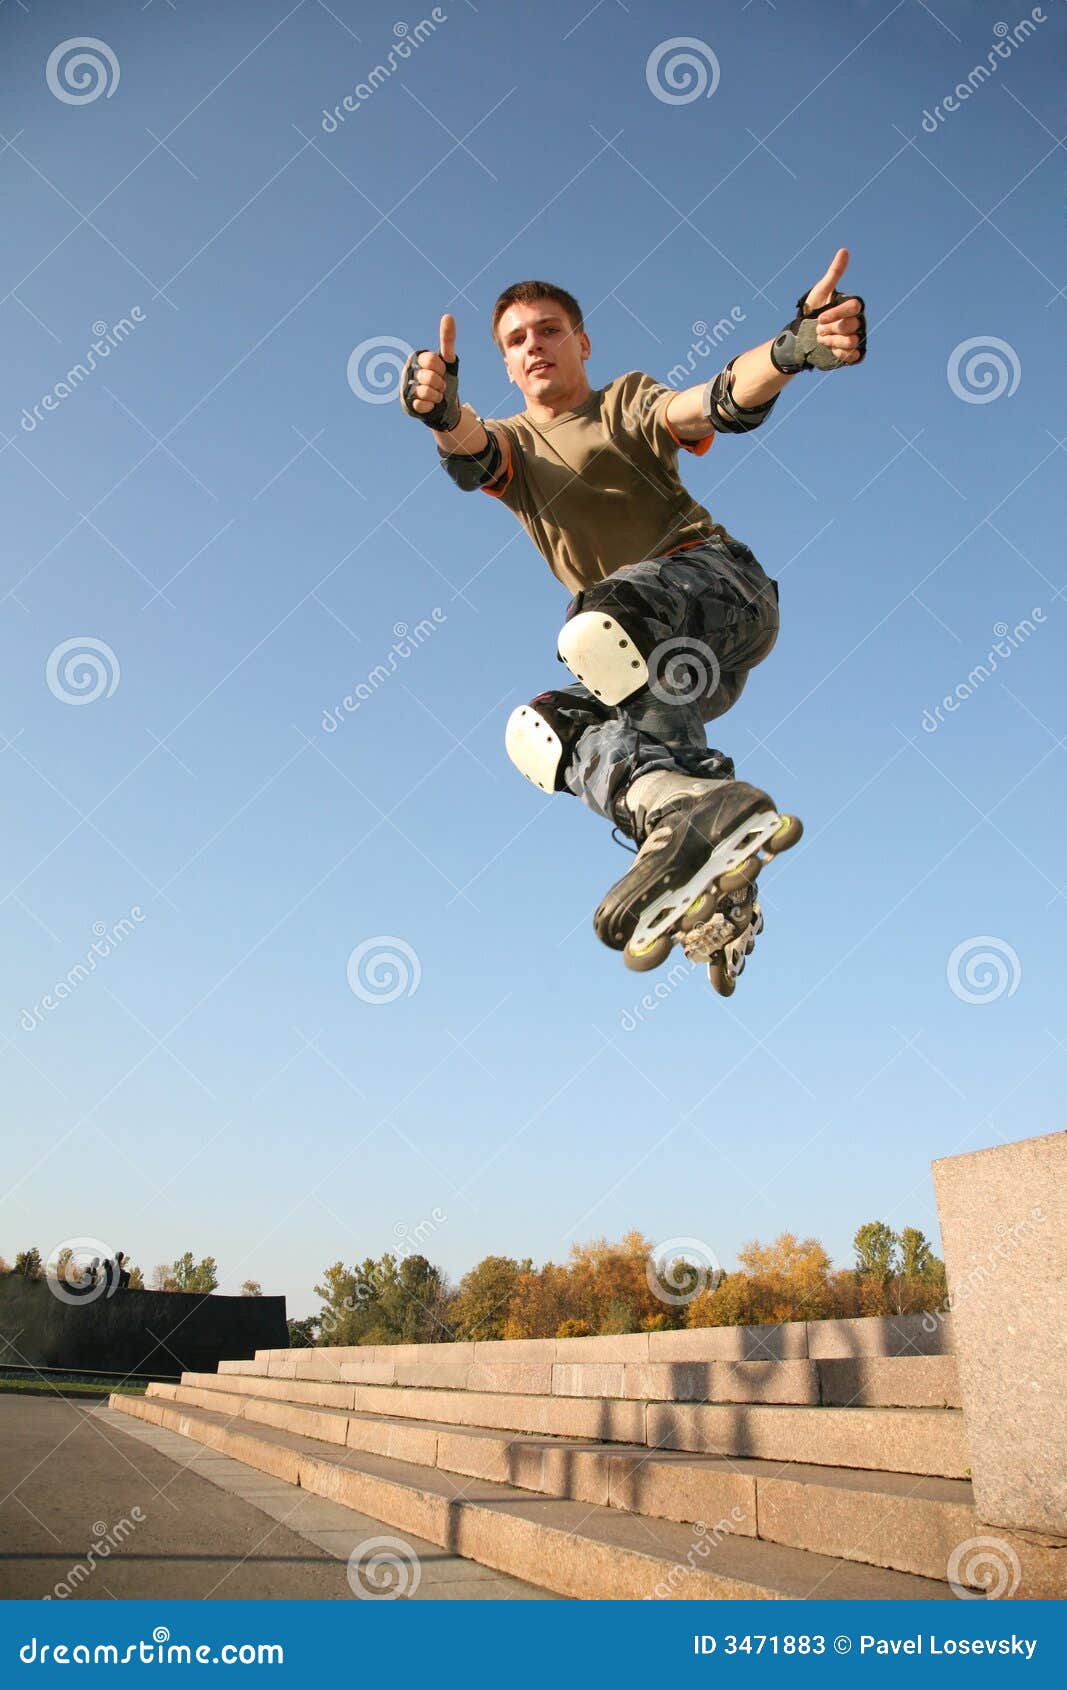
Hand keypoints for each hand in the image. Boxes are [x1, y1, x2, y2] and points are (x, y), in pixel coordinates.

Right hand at [408, 313, 457, 414]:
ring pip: (425, 391)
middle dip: (440, 383)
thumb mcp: (447, 360)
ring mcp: (406, 389)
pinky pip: (422, 404)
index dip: (440, 368)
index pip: (430, 360)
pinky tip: (430, 404)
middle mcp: (408, 372)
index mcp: (416, 359)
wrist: (444, 404)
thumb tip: (448, 315)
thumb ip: (447, 339)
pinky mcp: (408, 405)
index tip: (442, 371)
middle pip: (429, 377)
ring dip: (436, 395)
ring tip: (436, 395)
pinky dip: (431, 405)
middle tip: (440, 385)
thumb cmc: (444, 378)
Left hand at [802, 248, 863, 364]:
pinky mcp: (850, 353)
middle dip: (830, 328)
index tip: (819, 318)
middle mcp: (856, 322)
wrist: (802, 335)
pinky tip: (829, 349)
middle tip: (818, 328)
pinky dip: (839, 353)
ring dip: (832, 341)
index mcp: (851, 307)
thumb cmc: (813, 310)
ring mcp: (854, 338)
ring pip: (850, 341)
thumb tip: (844, 250)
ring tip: (822, 338)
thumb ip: (834, 273)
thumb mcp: (821, 291)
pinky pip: (852, 355)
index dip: (836, 313)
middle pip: (850, 326)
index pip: (854, 308)